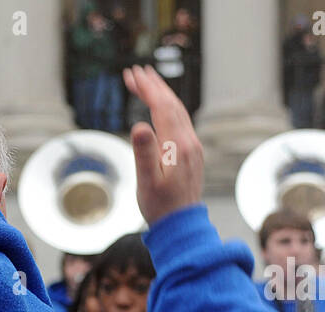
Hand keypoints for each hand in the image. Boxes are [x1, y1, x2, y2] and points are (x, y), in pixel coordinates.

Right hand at [121, 65, 202, 225]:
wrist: (181, 226)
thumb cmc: (161, 207)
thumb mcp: (147, 182)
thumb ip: (144, 153)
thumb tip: (139, 125)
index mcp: (178, 146)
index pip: (162, 108)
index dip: (147, 89)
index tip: (132, 74)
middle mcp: (189, 142)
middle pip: (172, 105)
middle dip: (154, 86)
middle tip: (136, 72)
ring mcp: (193, 147)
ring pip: (178, 112)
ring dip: (161, 95)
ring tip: (146, 84)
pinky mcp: (191, 154)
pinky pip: (180, 122)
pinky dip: (167, 109)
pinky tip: (160, 110)